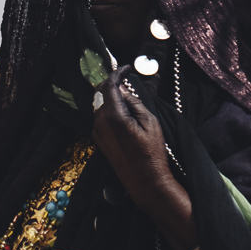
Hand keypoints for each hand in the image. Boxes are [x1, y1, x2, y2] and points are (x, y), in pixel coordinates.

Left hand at [92, 68, 197, 249]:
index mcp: (113, 117)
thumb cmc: (153, 153)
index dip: (117, 73)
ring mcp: (97, 133)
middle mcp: (100, 123)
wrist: (145, 181)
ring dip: (110, 96)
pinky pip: (100, 117)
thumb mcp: (150, 123)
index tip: (127, 68)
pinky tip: (122, 110)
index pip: (109, 86)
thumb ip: (134, 103)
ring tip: (127, 94)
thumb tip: (122, 88)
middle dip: (111, 83)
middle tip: (126, 78)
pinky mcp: (98, 140)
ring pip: (99, 105)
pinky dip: (109, 108)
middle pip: (100, 94)